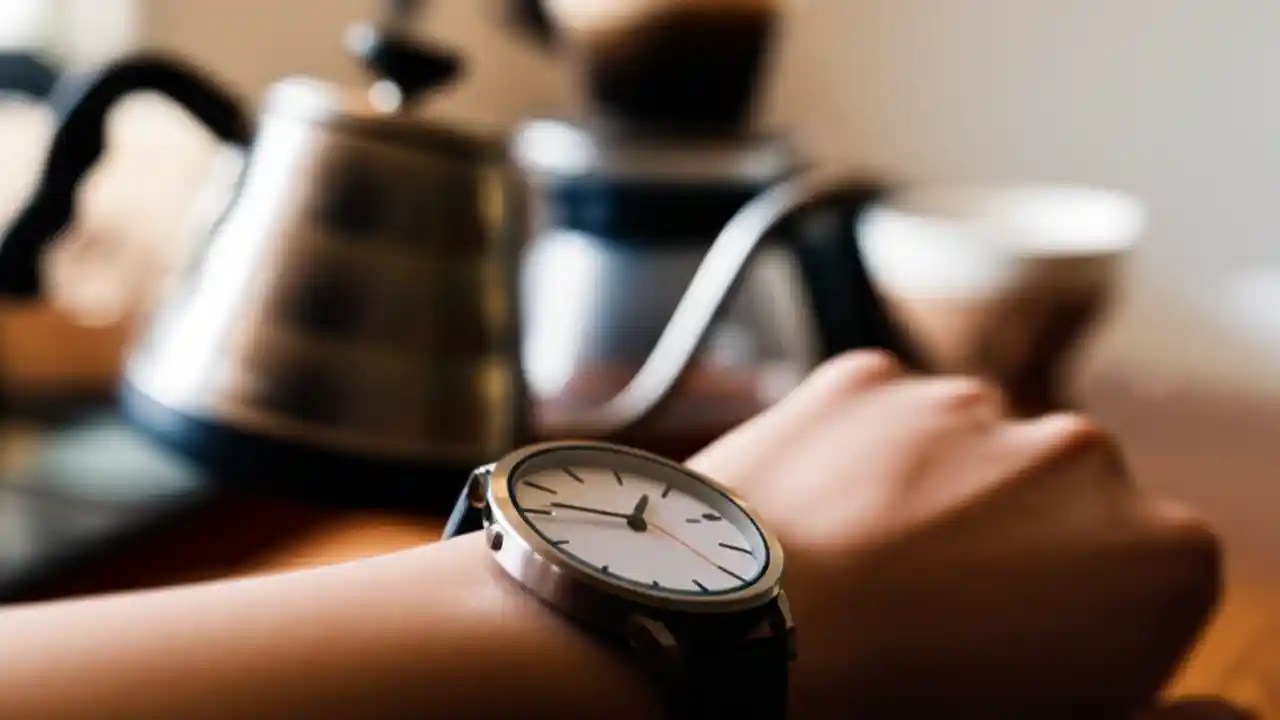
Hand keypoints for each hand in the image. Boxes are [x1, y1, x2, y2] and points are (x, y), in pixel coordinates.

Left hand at [686, 351, 1220, 718]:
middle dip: (1017, 544)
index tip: (1026, 648)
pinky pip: (884, 414)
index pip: (1150, 573)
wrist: (735, 642)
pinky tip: (825, 517)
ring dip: (938, 493)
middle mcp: (1080, 453)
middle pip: (1062, 501)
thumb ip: (1165, 718)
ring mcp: (968, 402)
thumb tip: (1230, 717)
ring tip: (868, 565)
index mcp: (1159, 552)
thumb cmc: (901, 709)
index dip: (1084, 615)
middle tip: (936, 607)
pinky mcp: (871, 374)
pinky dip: (864, 453)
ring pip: (971, 448)